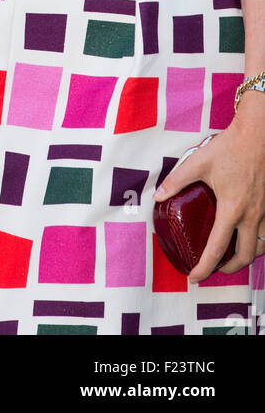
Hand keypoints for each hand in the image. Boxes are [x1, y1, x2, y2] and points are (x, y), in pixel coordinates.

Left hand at [153, 110, 264, 281]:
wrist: (257, 135)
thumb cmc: (230, 148)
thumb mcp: (198, 163)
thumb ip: (176, 180)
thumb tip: (158, 195)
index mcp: (232, 210)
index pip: (217, 248)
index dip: (204, 267)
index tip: (194, 277)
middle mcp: (252, 216)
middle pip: (244, 257)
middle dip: (228, 269)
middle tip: (213, 269)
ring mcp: (264, 212)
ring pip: (260, 247)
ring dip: (245, 257)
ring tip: (230, 256)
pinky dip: (257, 243)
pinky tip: (247, 237)